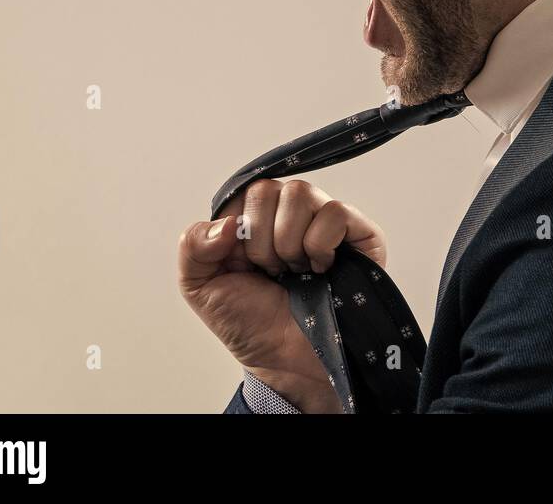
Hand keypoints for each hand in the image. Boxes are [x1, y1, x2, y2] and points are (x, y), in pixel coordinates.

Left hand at [177, 178, 387, 412]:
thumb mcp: (200, 286)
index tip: (241, 264)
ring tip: (296, 271)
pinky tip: (321, 269)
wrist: (287, 361)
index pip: (242, 191)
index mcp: (257, 216)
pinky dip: (320, 245)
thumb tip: (226, 223)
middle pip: (268, 191)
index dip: (236, 230)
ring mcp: (326, 219)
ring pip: (300, 195)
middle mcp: (292, 211)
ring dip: (289, 244)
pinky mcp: (360, 232)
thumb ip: (192, 245)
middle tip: (271, 272)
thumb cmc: (251, 324)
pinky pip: (335, 212)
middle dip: (260, 243)